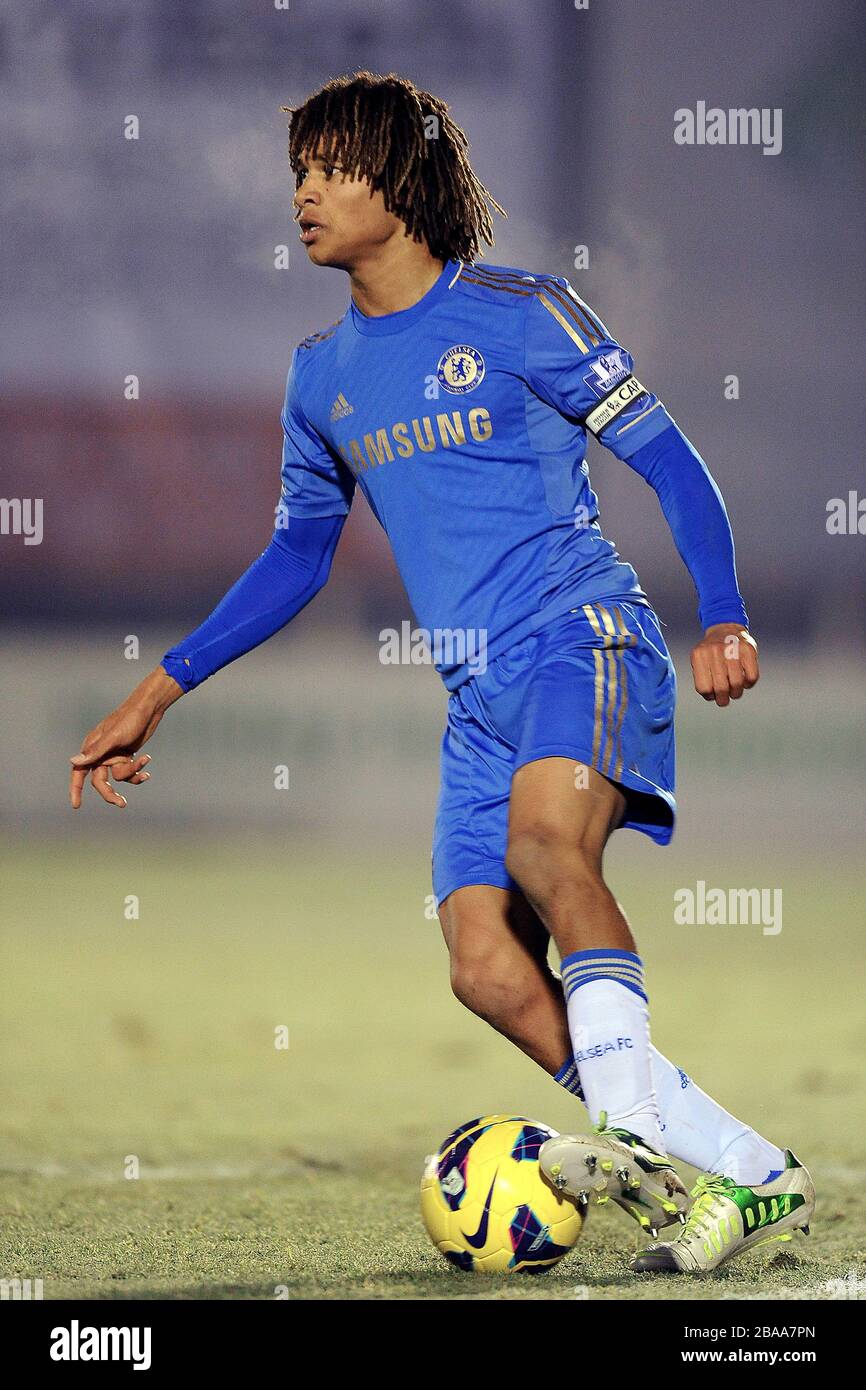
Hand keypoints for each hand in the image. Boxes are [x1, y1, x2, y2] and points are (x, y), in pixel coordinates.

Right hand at [69, 666, 183, 808]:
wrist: (149, 710)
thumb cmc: (129, 719)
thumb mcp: (113, 737)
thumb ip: (95, 752)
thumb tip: (73, 762)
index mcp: (92, 748)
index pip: (79, 772)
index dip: (76, 789)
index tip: (77, 806)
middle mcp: (101, 754)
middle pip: (100, 781)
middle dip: (110, 793)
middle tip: (122, 804)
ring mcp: (114, 756)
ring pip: (118, 777)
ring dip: (132, 774)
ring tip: (144, 764)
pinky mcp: (127, 756)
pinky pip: (129, 774)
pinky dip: (138, 773)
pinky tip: (147, 769)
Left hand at [690, 623, 758, 706]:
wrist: (725, 628)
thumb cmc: (711, 651)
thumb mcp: (699, 660)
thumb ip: (702, 677)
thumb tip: (712, 696)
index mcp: (699, 656)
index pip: (704, 687)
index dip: (709, 696)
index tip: (712, 695)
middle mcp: (715, 651)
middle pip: (721, 688)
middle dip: (723, 699)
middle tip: (724, 699)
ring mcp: (733, 650)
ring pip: (737, 684)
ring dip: (736, 693)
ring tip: (734, 691)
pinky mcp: (748, 650)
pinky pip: (751, 677)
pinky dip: (748, 684)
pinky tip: (744, 681)